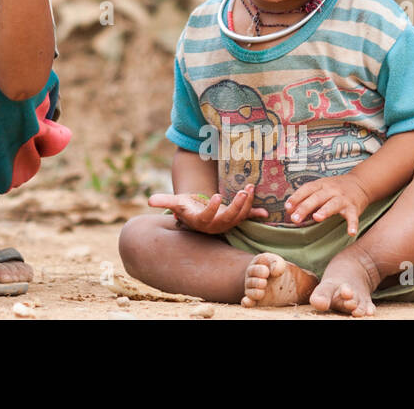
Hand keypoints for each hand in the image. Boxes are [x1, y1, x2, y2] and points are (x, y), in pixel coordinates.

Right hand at [148, 186, 267, 233]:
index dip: (212, 208)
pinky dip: (255, 214)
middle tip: (242, 191)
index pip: (207, 217)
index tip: (215, 195)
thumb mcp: (176, 203)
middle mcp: (216, 225)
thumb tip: (148, 201)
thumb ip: (164, 201)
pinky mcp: (236, 219)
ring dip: (246, 204)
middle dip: (236, 205)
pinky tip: (264, 212)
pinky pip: (247, 217)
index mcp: (201, 221)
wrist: (199, 215)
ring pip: (239, 217)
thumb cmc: (187, 207)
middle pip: (228, 218)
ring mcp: (227, 223)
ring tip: (249, 188)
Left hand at [284, 174, 370, 234]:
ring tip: (317, 218)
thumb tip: (289, 210)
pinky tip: (350, 233)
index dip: (296, 197)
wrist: (360, 183)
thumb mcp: (319, 189)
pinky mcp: (354, 208)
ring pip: (333, 204)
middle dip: (305, 208)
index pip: (306, 189)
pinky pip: (353, 217)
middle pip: (316, 198)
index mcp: (320, 184)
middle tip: (295, 219)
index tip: (287, 207)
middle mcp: (331, 190)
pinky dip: (353, 225)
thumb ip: (305, 198)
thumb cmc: (334, 188)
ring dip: (325, 211)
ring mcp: (343, 198)